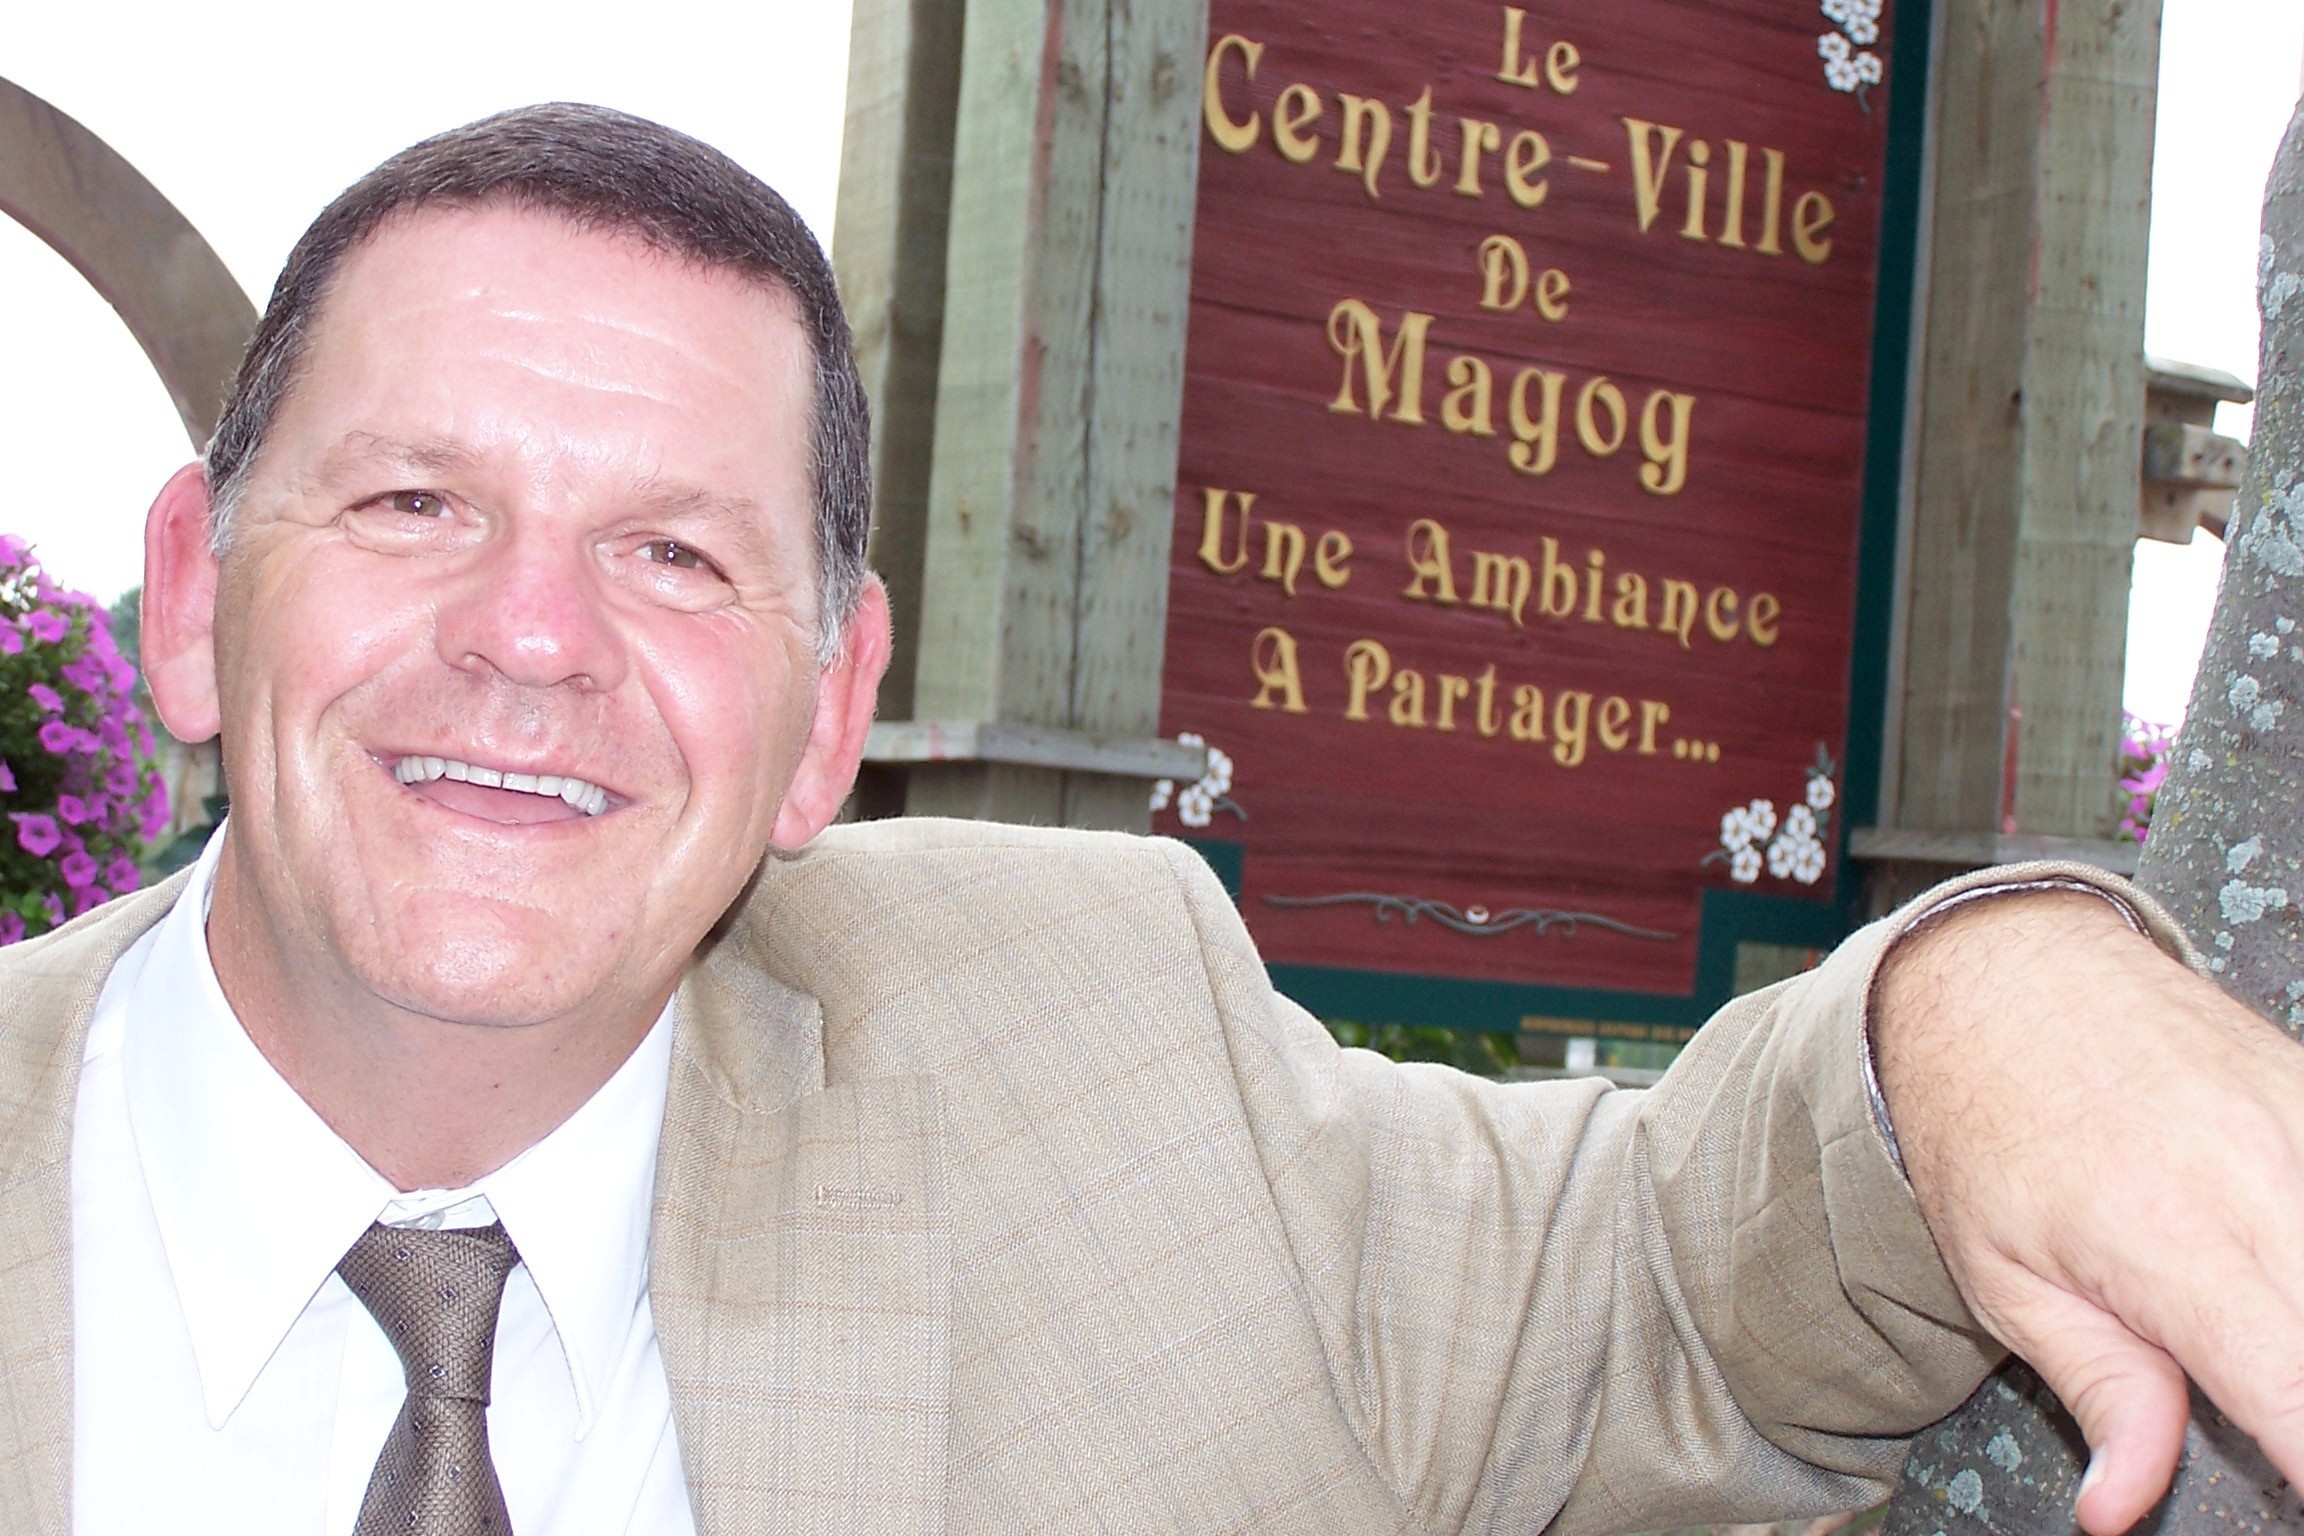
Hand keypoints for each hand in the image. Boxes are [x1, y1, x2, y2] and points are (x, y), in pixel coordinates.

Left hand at [1873, 890, 2303, 1534]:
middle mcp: (2257, 1176)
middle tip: (2275, 1412)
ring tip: (2264, 1342)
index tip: (2300, 1491)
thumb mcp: (2003, 1274)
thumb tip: (2121, 1507)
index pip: (2294, 1390)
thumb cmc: (1984, 1128)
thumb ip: (2097, 1389)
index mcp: (2166, 1238)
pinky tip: (2278, 1274)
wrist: (1998, 978)